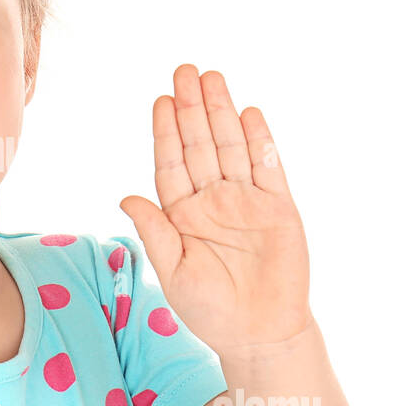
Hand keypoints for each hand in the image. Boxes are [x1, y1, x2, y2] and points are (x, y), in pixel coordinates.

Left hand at [118, 65, 312, 353]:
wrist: (259, 334)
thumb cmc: (210, 311)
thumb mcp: (173, 272)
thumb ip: (155, 232)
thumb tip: (127, 196)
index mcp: (183, 213)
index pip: (171, 162)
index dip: (165, 131)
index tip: (160, 100)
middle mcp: (213, 200)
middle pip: (200, 144)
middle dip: (192, 108)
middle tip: (184, 70)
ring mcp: (247, 201)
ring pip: (232, 147)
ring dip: (222, 113)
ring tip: (212, 78)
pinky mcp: (279, 209)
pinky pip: (268, 168)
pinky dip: (260, 141)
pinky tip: (249, 113)